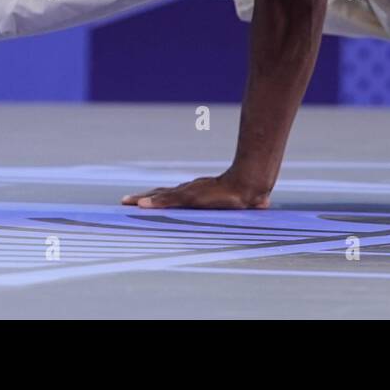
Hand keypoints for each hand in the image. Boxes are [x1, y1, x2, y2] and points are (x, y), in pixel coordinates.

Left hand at [121, 168, 271, 209]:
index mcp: (199, 193)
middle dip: (143, 197)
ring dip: (143, 200)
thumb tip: (265, 202)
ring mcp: (190, 193)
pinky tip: (142, 205)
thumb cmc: (249, 192)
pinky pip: (169, 201)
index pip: (173, 195)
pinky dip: (154, 203)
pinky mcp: (191, 197)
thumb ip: (251, 201)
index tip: (143, 200)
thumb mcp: (244, 200)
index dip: (158, 198)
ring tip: (126, 203)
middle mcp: (191, 190)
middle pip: (161, 193)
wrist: (251, 184)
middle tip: (124, 201)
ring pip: (161, 197)